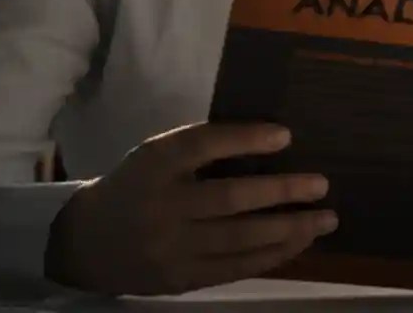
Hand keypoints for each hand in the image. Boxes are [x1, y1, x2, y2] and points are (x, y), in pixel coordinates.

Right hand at [44, 121, 336, 294]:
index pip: (202, 145)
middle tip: (322, 184)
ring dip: (290, 229)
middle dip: (281, 192)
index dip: (245, 139)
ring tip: (325, 219)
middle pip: (230, 198)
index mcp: (154, 164)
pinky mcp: (182, 278)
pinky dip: (272, 255)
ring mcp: (172, 248)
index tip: (286, 135)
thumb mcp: (155, 156)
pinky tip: (299, 242)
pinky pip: (236, 267)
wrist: (87, 242)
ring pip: (240, 239)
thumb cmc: (135, 186)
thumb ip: (199, 148)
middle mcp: (163, 206)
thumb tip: (272, 140)